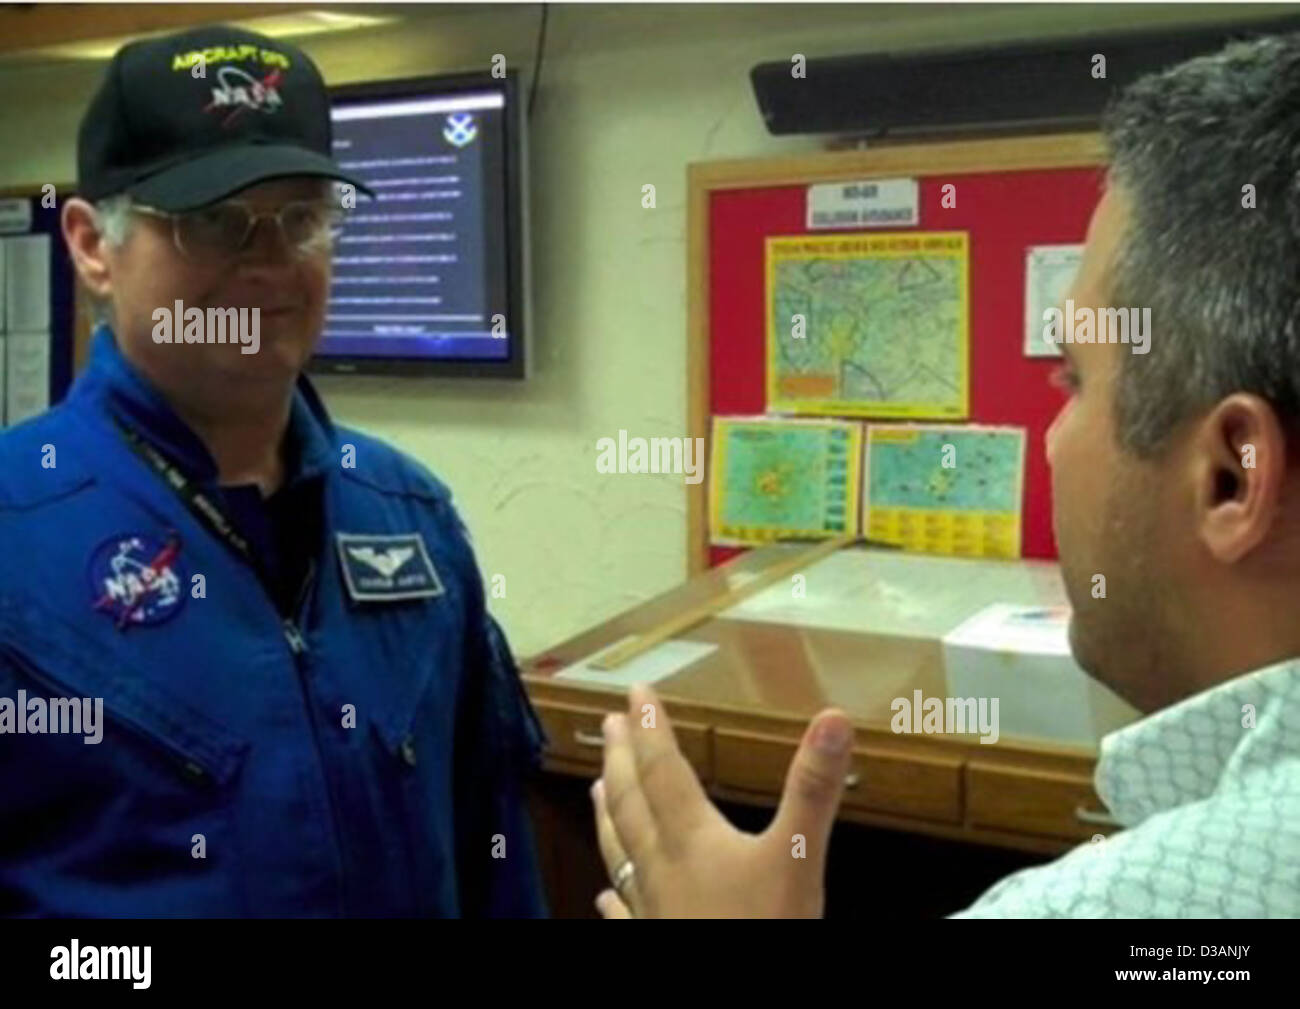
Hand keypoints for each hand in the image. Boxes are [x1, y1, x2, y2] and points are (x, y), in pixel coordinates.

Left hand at [590, 682, 853, 917]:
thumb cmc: (767, 930)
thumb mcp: (798, 858)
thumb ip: (812, 788)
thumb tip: (833, 718)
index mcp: (692, 840)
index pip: (664, 771)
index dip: (650, 728)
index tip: (636, 692)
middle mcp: (662, 870)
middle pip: (631, 805)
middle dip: (620, 761)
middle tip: (606, 723)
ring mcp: (653, 912)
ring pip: (619, 855)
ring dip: (607, 817)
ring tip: (595, 789)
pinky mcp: (655, 944)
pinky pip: (625, 916)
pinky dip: (614, 899)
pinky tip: (606, 900)